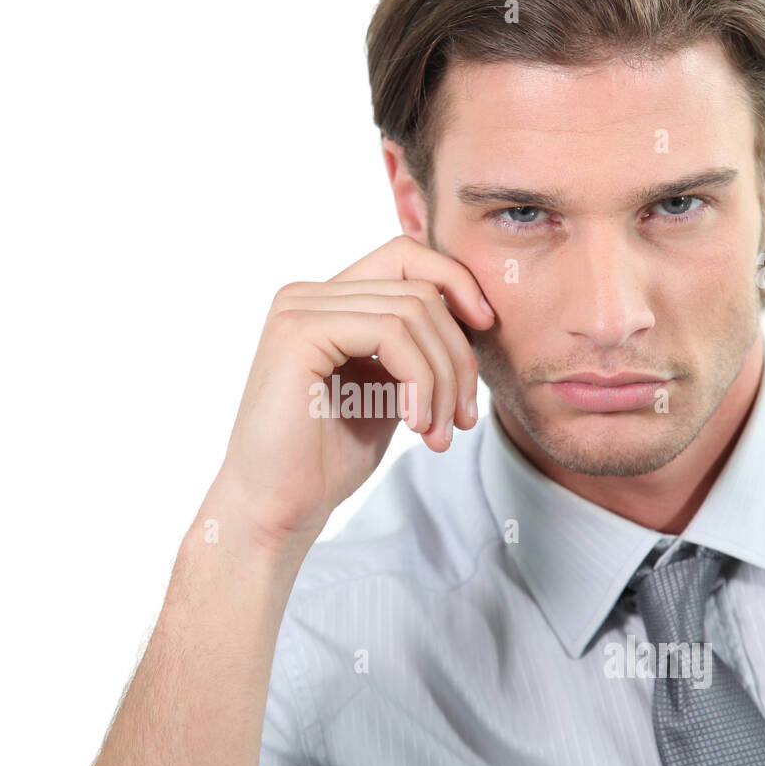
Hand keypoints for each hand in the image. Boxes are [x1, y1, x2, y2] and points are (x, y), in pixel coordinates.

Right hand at [212, 234, 494, 551]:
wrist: (277, 509)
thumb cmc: (326, 460)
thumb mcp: (387, 391)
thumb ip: (416, 348)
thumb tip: (476, 316)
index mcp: (326, 302)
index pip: (406, 256)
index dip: (457, 283)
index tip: (487, 333)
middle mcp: (307, 294)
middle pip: (420, 288)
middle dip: (458, 357)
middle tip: (462, 420)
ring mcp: (299, 309)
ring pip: (413, 311)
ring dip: (443, 379)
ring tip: (440, 432)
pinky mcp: (298, 333)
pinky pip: (390, 333)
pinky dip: (420, 380)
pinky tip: (415, 424)